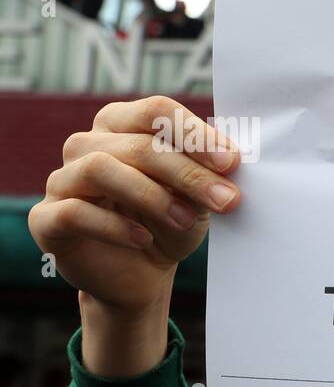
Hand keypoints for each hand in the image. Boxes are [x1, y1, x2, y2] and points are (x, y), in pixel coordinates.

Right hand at [29, 96, 240, 375]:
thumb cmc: (170, 224)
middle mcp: (86, 146)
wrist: (142, 275)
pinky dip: (114, 225)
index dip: (193, 133)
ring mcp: (62, 181)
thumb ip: (208, 175)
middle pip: (136, 144)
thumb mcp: (196, 198)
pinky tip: (144, 238)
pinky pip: (74, 212)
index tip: (232, 162)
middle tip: (225, 199)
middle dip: (187, 173)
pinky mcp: (47, 220)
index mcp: (121, 126)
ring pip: (99, 169)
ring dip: (151, 195)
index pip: (155, 111)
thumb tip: (233, 158)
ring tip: (186, 220)